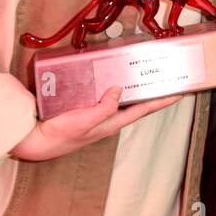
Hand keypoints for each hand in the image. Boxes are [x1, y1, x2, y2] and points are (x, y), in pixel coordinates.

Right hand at [9, 86, 184, 161]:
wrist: (36, 141)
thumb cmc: (60, 135)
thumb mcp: (84, 121)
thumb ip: (104, 107)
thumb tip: (120, 90)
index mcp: (112, 123)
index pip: (143, 110)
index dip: (161, 101)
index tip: (179, 92)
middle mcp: (108, 120)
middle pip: (135, 103)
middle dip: (149, 91)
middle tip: (162, 78)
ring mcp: (96, 116)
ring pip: (119, 98)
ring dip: (131, 87)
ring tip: (141, 73)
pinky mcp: (84, 110)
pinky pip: (102, 96)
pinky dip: (109, 86)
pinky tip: (107, 76)